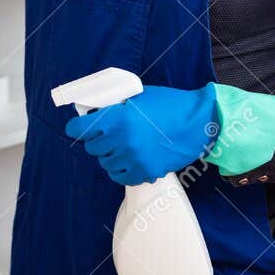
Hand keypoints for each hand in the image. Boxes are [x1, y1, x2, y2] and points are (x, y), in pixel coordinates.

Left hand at [65, 84, 218, 185]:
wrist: (198, 123)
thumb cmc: (170, 106)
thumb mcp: (138, 98)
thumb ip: (115, 107)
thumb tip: (95, 113)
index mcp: (118, 119)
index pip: (80, 129)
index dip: (76, 127)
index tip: (77, 127)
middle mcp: (122, 141)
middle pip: (92, 147)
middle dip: (96, 139)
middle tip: (106, 134)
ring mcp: (133, 159)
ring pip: (105, 163)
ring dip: (110, 155)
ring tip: (122, 146)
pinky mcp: (145, 172)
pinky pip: (120, 176)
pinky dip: (121, 169)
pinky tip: (128, 159)